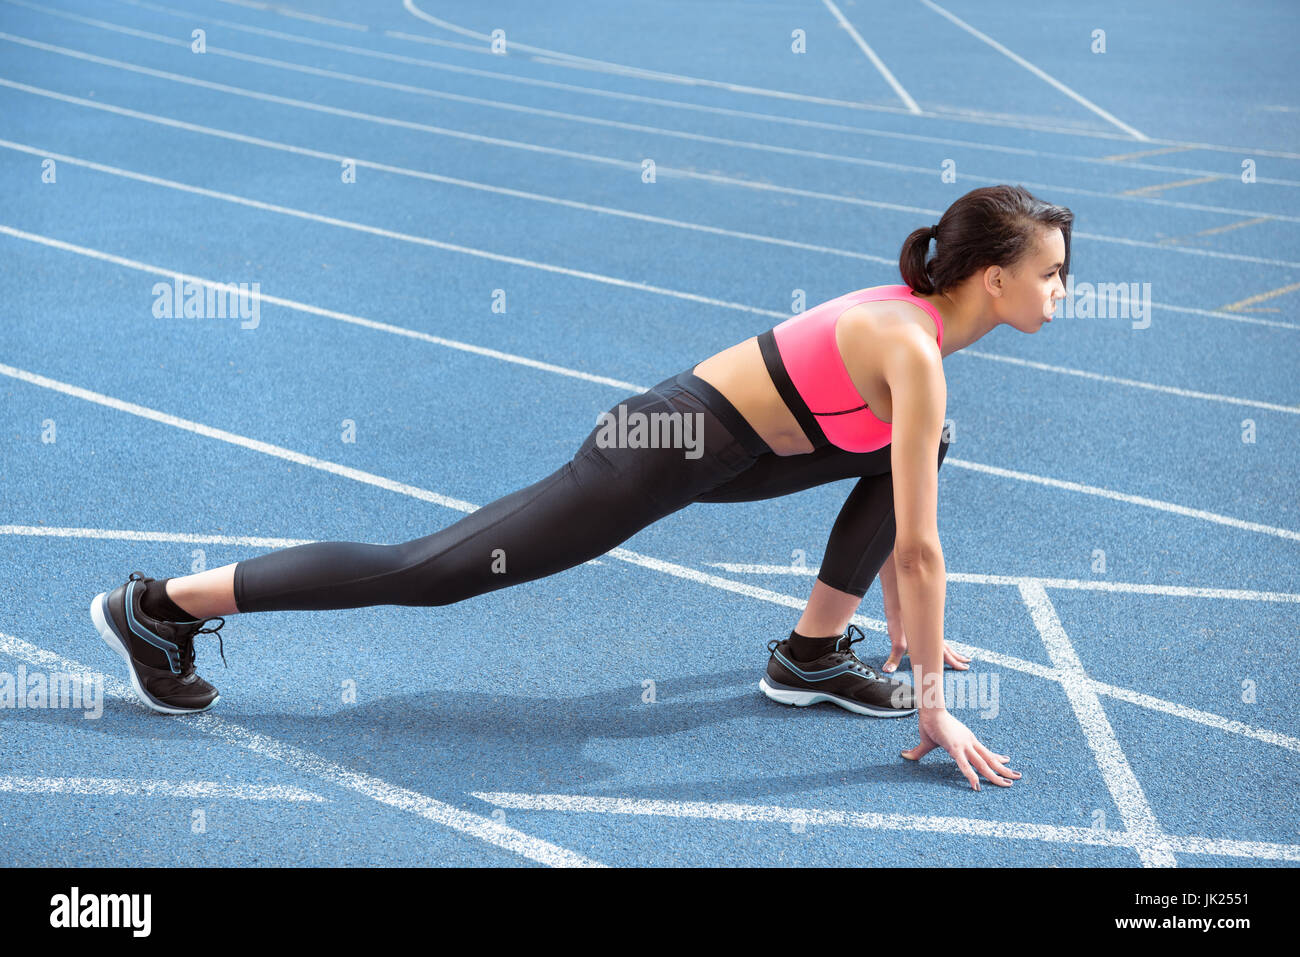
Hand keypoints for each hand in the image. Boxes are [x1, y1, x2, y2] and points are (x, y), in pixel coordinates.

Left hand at [882, 619, 970, 672]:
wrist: (898, 606)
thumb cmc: (898, 625)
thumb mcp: (896, 645)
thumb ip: (893, 659)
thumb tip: (887, 670)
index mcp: (930, 644)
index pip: (946, 656)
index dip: (955, 663)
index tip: (965, 668)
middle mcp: (933, 638)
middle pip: (949, 650)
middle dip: (958, 658)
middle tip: (968, 663)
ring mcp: (931, 633)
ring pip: (946, 644)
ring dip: (953, 651)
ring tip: (963, 655)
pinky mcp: (927, 629)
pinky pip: (940, 639)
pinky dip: (945, 645)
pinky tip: (944, 646)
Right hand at [901, 710, 1020, 790]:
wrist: (929, 710)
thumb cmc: (929, 722)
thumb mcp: (928, 741)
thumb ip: (919, 752)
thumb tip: (904, 755)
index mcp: (967, 739)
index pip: (985, 751)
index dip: (997, 758)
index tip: (1007, 761)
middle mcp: (970, 742)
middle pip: (990, 759)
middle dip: (1004, 769)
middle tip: (1017, 777)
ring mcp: (964, 746)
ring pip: (984, 764)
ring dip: (997, 775)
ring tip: (1009, 783)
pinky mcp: (955, 749)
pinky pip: (965, 765)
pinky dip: (971, 776)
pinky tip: (977, 786)